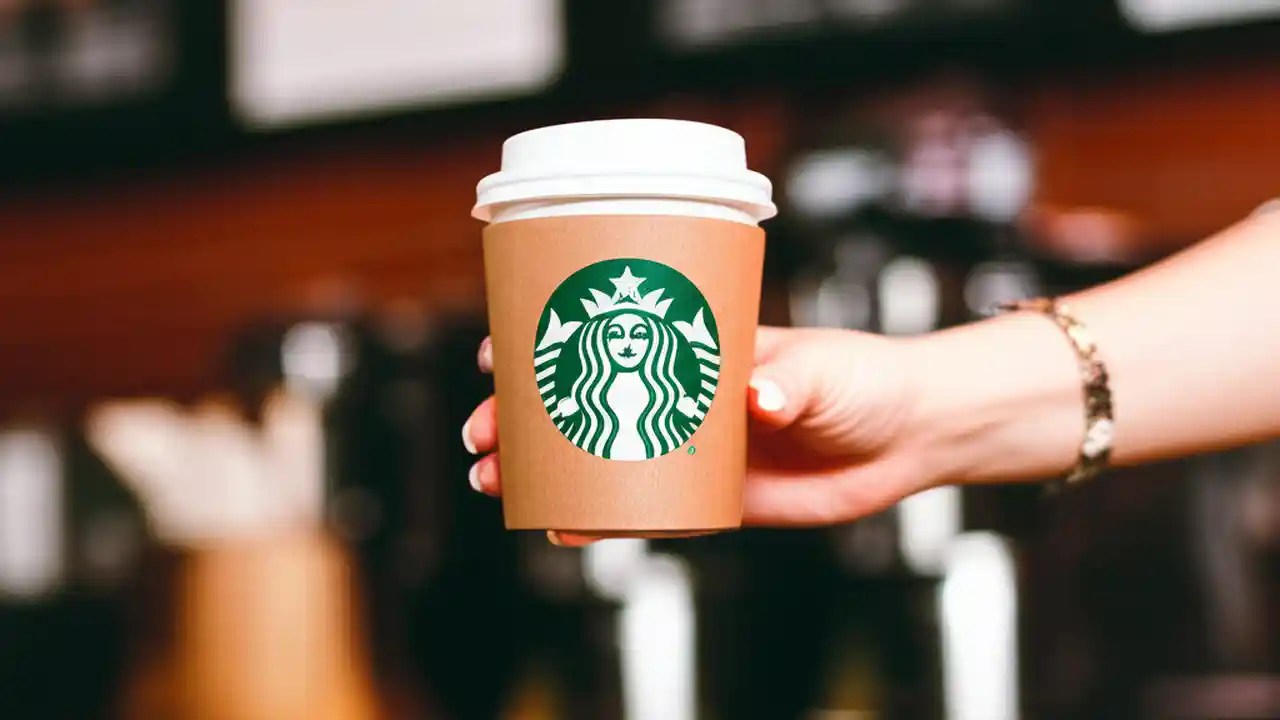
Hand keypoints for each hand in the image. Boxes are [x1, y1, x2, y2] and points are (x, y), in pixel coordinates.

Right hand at [463, 328, 941, 543]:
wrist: (907, 436)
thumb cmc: (864, 379)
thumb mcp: (824, 370)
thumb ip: (787, 380)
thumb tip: (754, 397)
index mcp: (697, 348)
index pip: (607, 335)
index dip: (547, 343)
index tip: (496, 353)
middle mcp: (681, 394)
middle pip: (584, 400)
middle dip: (523, 416)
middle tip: (481, 434)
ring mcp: (692, 448)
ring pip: (600, 456)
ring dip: (544, 468)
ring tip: (493, 480)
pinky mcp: (714, 498)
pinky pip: (644, 509)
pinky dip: (600, 518)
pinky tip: (560, 526)